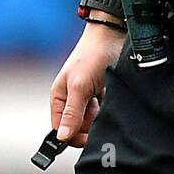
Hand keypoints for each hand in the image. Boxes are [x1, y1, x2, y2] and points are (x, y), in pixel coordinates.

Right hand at [50, 21, 125, 147]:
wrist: (114, 35)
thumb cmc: (92, 56)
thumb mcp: (79, 86)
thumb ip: (72, 113)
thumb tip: (62, 137)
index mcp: (60, 99)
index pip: (62, 129)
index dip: (74, 137)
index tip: (89, 138)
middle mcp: (72, 100)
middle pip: (78, 127)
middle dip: (90, 128)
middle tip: (102, 118)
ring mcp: (88, 97)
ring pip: (93, 121)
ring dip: (101, 119)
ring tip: (107, 105)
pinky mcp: (102, 94)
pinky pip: (105, 112)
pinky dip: (109, 110)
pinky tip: (113, 100)